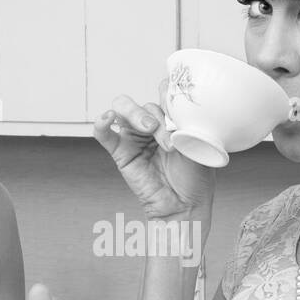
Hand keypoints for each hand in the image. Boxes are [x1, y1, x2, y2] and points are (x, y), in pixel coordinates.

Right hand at [92, 81, 215, 222]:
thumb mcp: (198, 143)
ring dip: (137, 116)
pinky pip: (104, 133)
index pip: (164, 94)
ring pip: (123, 110)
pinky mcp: (120, 152)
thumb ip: (186, 122)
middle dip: (155, 114)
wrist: (186, 205)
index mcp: (171, 119)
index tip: (180, 106)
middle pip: (144, 103)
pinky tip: (107, 118)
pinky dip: (102, 123)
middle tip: (166, 133)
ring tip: (150, 130)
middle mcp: (151, 124)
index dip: (169, 94)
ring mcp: (134, 137)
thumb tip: (176, 108)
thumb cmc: (195, 177)